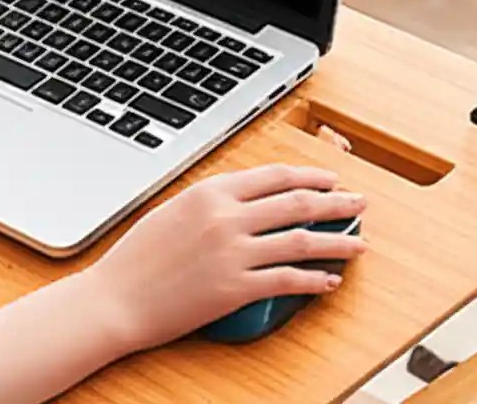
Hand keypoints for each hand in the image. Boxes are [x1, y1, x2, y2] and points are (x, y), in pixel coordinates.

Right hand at [86, 164, 366, 352]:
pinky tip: (330, 281)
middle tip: (359, 204)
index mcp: (211, 192)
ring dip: (338, 241)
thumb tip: (251, 201)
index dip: (310, 177)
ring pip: (302, 241)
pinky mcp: (236, 289)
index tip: (330, 181)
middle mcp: (227, 218)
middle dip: (336, 203)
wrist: (116, 299)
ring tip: (359, 243)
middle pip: (297, 203)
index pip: (275, 176)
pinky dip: (316, 281)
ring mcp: (234, 253)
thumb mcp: (175, 211)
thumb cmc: (138, 258)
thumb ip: (214, 202)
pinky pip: (288, 281)